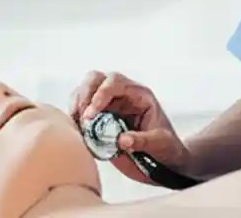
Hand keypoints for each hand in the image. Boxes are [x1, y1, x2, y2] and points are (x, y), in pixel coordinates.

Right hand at [69, 70, 192, 185]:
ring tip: (77, 127)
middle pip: (95, 79)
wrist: (164, 162)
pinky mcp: (98, 121)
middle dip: (84, 95)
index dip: (100, 94)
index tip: (92, 115)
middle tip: (83, 118)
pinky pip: (80, 113)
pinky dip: (74, 120)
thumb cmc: (167, 148)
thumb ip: (143, 140)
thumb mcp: (161, 143)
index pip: (115, 82)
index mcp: (138, 94)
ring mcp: (108, 107)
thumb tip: (122, 140)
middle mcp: (121, 96)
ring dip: (76, 106)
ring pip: (83, 92)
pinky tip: (76, 133)